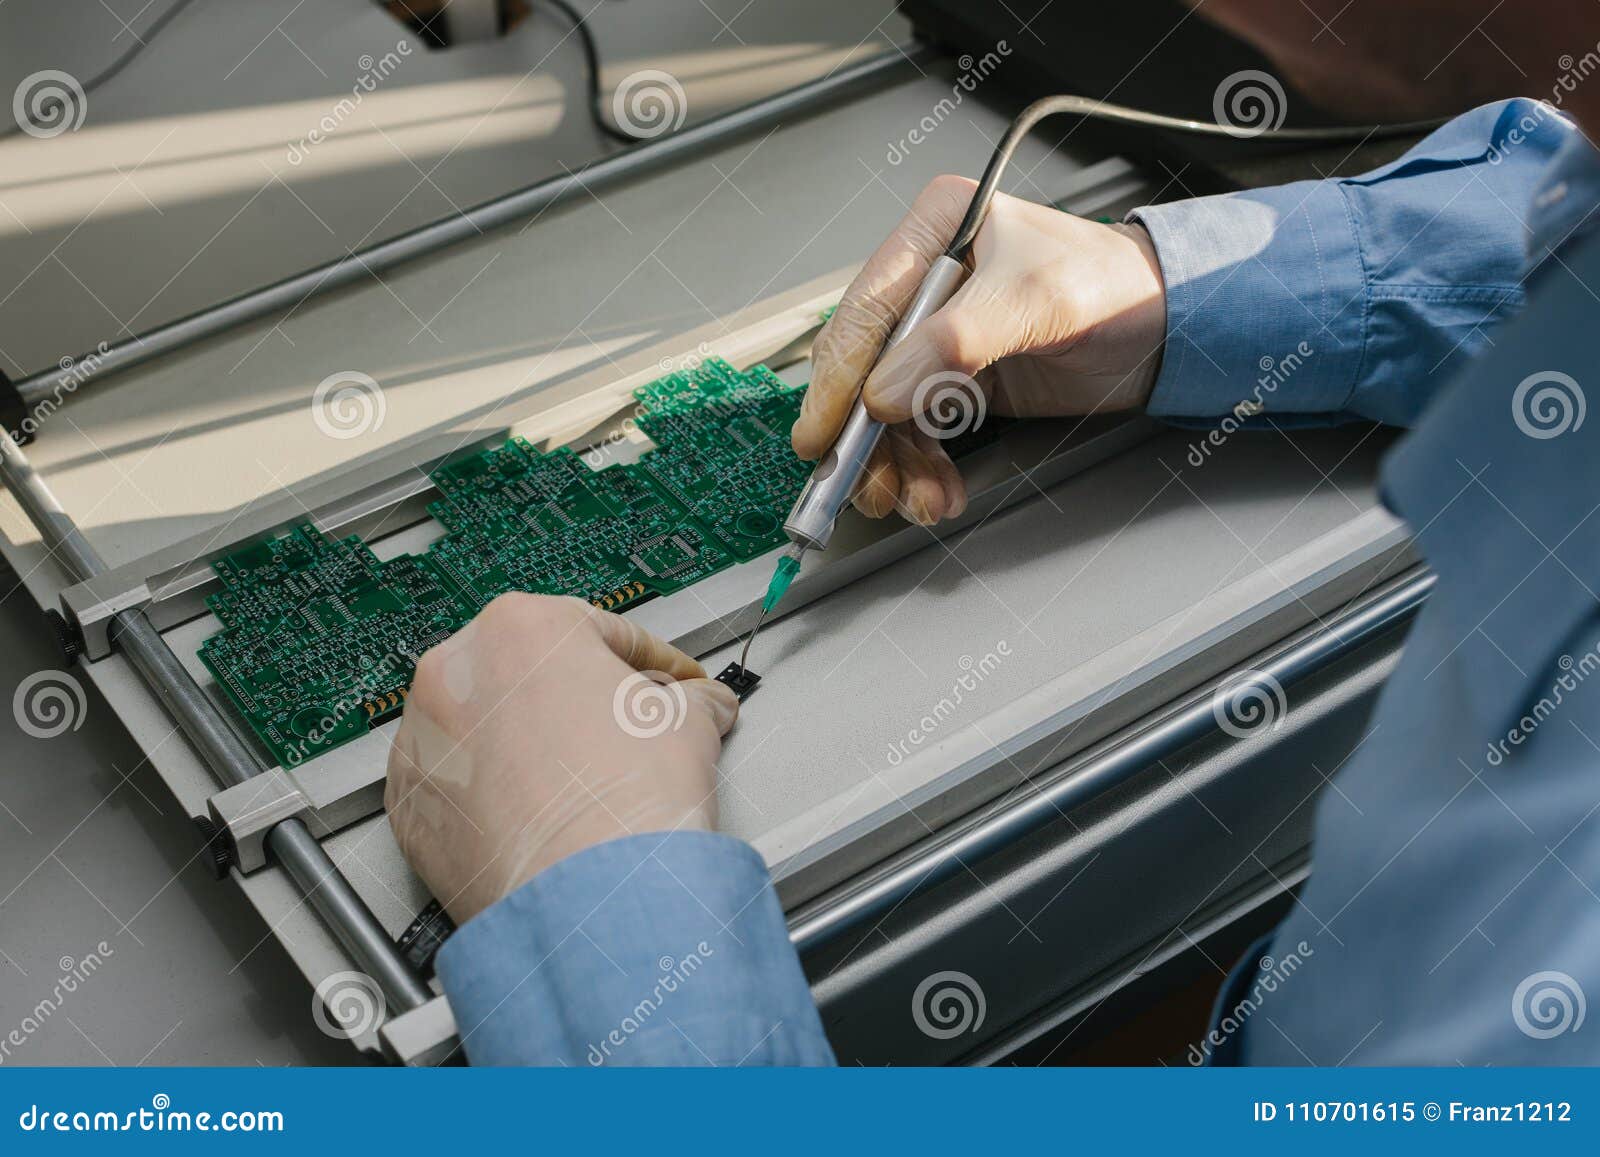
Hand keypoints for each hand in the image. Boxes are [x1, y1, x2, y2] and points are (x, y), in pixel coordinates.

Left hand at [385, 593, 739, 923]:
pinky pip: (458, 783)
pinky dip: (492, 793)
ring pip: (486, 726)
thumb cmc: (625, 808)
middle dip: (581, 699)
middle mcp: (455, 671)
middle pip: (533, 672)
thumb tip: (700, 707)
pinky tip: (539, 816)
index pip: (604, 633)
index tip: (671, 685)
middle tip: (628, 733)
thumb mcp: (689, 726)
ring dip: (531, 743)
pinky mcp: (407, 806)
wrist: (590, 905)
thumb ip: (692, 701)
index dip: (653, 664)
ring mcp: (422, 739)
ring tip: (582, 781)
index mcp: (523, 626)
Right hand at [790, 175, 1167, 524]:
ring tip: (914, 502)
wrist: (1168, 329)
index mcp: (935, 230)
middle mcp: (926, 281)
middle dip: (863, 435)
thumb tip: (881, 394)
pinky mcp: (956, 380)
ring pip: (884, 410)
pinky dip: (922, 470)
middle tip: (864, 485)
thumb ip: (956, 343)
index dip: (838, 377)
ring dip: (895, 464)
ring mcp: (936, 335)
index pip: (865, 309)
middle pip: (862, 366)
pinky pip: (918, 432)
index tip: (822, 434)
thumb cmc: (1117, 288)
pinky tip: (936, 493)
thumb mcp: (1039, 301)